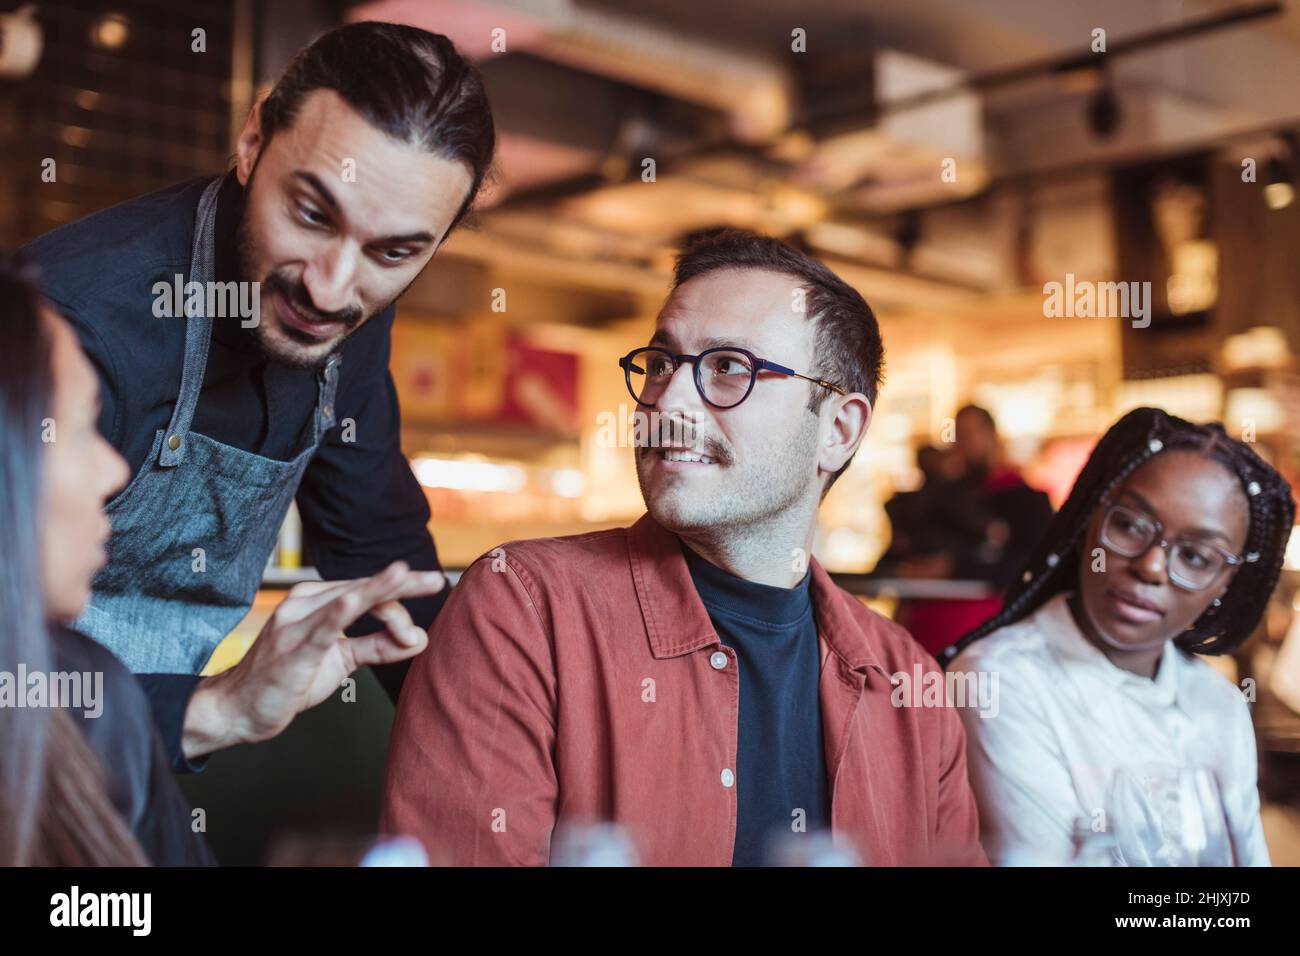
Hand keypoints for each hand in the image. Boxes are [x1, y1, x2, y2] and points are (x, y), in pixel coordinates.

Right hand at [182, 561, 444, 757]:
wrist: (239, 708)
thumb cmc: (288, 679)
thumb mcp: (341, 660)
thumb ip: (377, 646)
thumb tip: (419, 638)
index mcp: (317, 601)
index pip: (368, 591)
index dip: (401, 600)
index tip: (420, 618)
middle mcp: (306, 603)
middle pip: (365, 589)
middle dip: (405, 586)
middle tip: (438, 582)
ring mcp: (297, 623)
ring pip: (351, 599)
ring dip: (388, 594)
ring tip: (418, 580)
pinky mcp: (293, 648)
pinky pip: (323, 625)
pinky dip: (342, 610)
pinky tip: (358, 599)